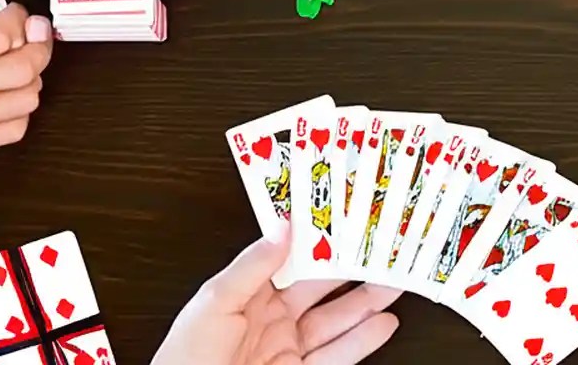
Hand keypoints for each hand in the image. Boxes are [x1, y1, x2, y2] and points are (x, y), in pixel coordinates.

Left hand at [150, 235, 401, 364]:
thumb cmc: (184, 360)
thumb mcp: (214, 302)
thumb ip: (251, 266)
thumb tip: (282, 228)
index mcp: (248, 295)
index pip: (292, 261)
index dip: (320, 244)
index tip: (347, 225)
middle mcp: (271, 320)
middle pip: (321, 291)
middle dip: (353, 272)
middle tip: (381, 252)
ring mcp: (288, 350)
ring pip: (336, 322)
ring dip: (366, 304)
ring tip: (393, 284)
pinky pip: (337, 356)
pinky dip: (363, 341)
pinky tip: (381, 324)